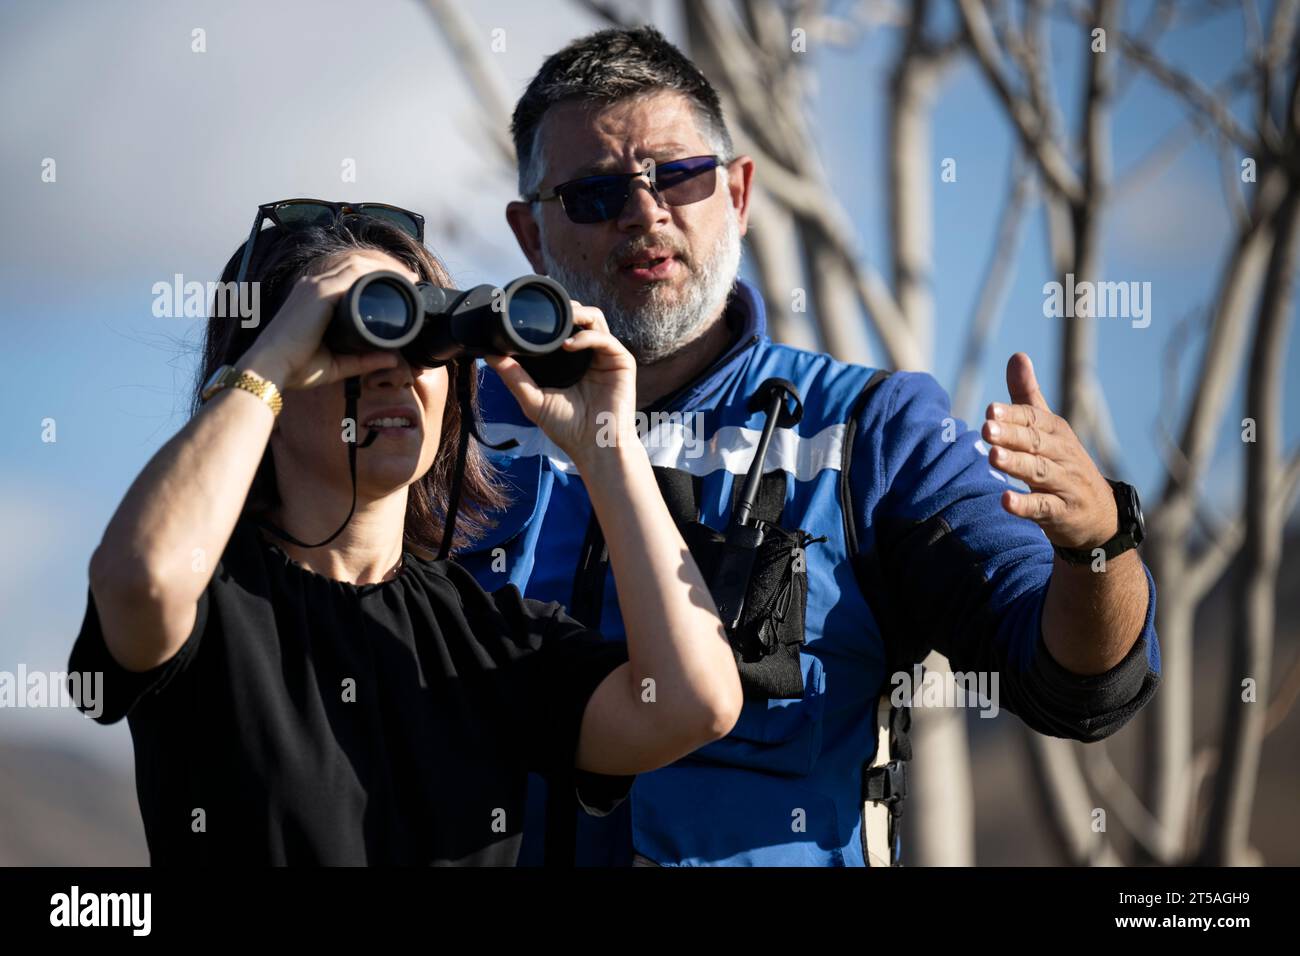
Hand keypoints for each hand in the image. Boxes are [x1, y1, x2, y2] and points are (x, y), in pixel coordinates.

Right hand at [240, 252, 401, 390]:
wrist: (271, 369)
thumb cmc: (297, 368)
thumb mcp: (338, 364)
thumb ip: (364, 361)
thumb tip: (392, 359)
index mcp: (314, 298)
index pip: (348, 275)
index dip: (375, 275)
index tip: (402, 285)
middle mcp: (314, 286)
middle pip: (357, 265)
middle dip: (386, 268)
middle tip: (412, 278)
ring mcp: (316, 286)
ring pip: (358, 264)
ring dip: (386, 267)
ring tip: (409, 276)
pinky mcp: (319, 292)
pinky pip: (353, 272)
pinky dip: (376, 272)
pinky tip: (395, 276)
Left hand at [484, 303, 636, 464]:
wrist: (595, 448)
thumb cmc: (568, 428)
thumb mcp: (533, 399)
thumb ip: (514, 377)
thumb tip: (490, 355)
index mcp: (572, 360)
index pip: (563, 327)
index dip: (550, 317)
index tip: (528, 313)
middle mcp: (590, 354)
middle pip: (581, 316)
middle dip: (565, 309)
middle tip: (545, 311)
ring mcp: (607, 357)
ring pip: (595, 319)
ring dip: (578, 314)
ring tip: (560, 320)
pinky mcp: (622, 362)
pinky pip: (606, 339)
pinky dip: (587, 336)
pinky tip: (569, 345)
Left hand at [982, 352, 1117, 550]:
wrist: (1099, 515)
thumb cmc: (1063, 464)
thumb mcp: (1047, 430)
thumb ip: (1027, 396)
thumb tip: (1016, 355)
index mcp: (1056, 433)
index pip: (1035, 419)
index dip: (1014, 415)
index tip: (990, 410)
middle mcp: (1062, 455)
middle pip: (1037, 443)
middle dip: (1012, 435)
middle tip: (987, 428)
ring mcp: (1065, 484)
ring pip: (1040, 472)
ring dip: (1016, 464)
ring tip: (992, 456)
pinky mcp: (1062, 513)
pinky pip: (1044, 507)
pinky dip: (1025, 505)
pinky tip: (1005, 500)